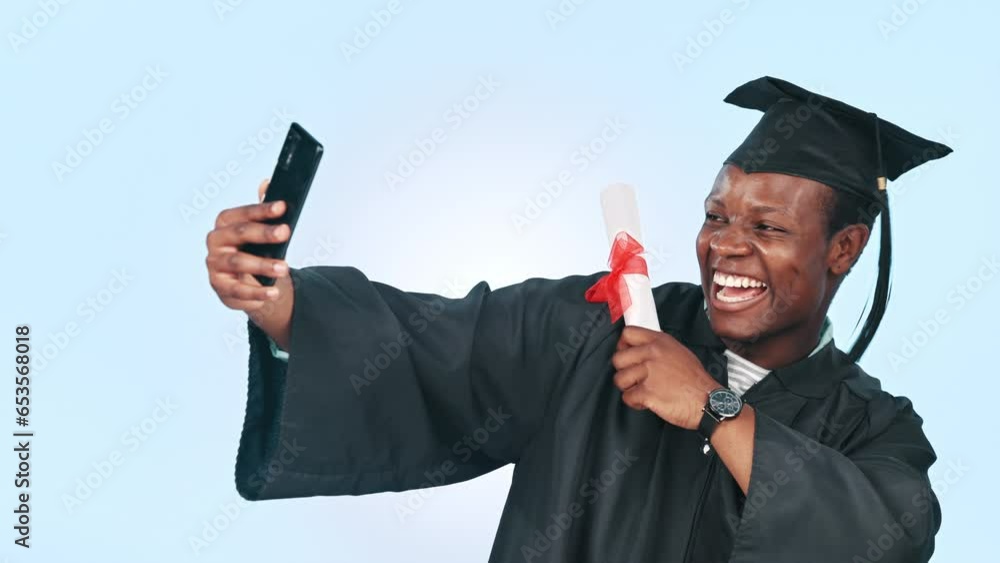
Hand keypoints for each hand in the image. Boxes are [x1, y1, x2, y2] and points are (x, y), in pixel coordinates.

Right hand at [205, 178, 290, 310]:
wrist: (247, 280)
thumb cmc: (253, 250)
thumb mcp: (260, 230)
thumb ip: (263, 210)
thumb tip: (267, 183)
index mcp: (225, 223)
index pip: (242, 213)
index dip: (262, 209)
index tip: (282, 207)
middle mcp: (216, 241)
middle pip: (240, 234)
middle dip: (264, 233)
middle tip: (285, 232)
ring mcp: (215, 265)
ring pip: (239, 262)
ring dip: (262, 265)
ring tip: (284, 268)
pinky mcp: (220, 286)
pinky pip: (238, 290)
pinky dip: (257, 292)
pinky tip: (273, 292)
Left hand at [611, 326, 719, 429]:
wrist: (708, 402)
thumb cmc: (696, 381)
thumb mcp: (680, 352)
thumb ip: (659, 347)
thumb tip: (641, 347)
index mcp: (660, 342)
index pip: (628, 333)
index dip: (623, 345)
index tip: (626, 353)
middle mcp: (653, 354)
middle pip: (618, 358)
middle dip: (624, 370)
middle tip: (634, 377)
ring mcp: (649, 373)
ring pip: (619, 379)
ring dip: (628, 387)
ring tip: (642, 389)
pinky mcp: (647, 392)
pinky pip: (627, 397)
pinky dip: (635, 402)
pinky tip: (647, 400)